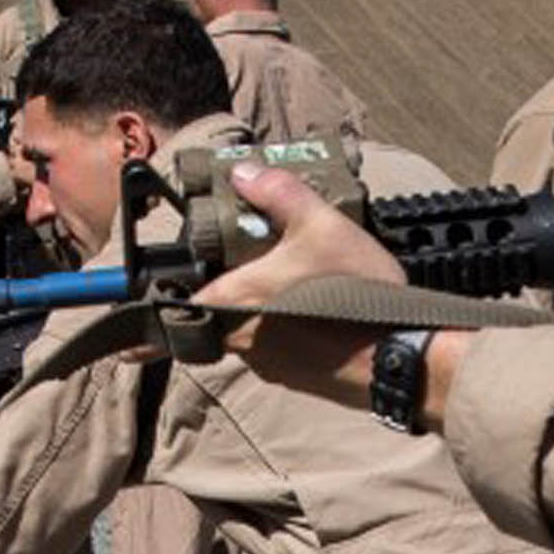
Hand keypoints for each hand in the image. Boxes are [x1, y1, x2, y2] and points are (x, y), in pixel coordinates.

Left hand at [187, 160, 410, 401]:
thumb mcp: (320, 224)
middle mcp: (240, 339)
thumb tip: (243, 173)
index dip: (167, 305)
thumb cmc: (354, 292)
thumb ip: (278, 192)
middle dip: (234, 292)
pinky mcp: (297, 380)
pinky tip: (324, 313)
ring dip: (267, 312)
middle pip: (218, 313)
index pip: (176, 308)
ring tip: (303, 285)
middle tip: (261, 268)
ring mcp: (269, 365)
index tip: (154, 316)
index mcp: (231, 300)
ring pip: (251, 332)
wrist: (399, 357)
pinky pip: (281, 350)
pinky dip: (293, 332)